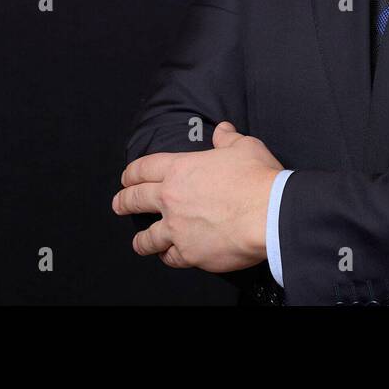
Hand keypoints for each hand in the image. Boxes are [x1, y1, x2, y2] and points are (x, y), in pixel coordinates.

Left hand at [112, 121, 282, 271]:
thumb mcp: (244, 147)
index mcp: (180, 170)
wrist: (269, 214)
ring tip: (138, 242)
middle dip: (123, 202)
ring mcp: (178, 228)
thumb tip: (223, 130)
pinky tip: (168, 256)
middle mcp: (172, 199)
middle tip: (118, 205)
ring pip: (148, 237)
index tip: (126, 178)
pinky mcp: (190, 253)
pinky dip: (168, 257)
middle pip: (135, 199)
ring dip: (141, 240)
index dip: (132, 173)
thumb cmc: (257, 179)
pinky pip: (171, 257)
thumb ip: (228, 139)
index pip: (144, 168)